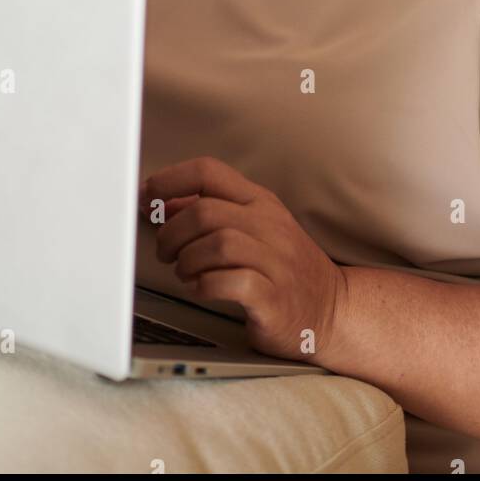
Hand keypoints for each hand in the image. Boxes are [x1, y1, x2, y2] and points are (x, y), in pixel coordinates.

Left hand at [138, 156, 346, 363]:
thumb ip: (211, 213)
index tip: (146, 195)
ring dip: (187, 260)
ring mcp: (275, 261)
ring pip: (217, 243)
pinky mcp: (274, 298)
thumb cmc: (284, 268)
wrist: (333, 309)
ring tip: (184, 272)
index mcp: (260, 202)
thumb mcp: (253, 229)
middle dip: (172, 232)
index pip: (209, 171)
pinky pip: (231, 282)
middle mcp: (269, 225)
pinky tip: (201, 289)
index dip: (169, 179)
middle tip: (165, 251)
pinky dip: (205, 286)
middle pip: (205, 211)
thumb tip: (162, 203)